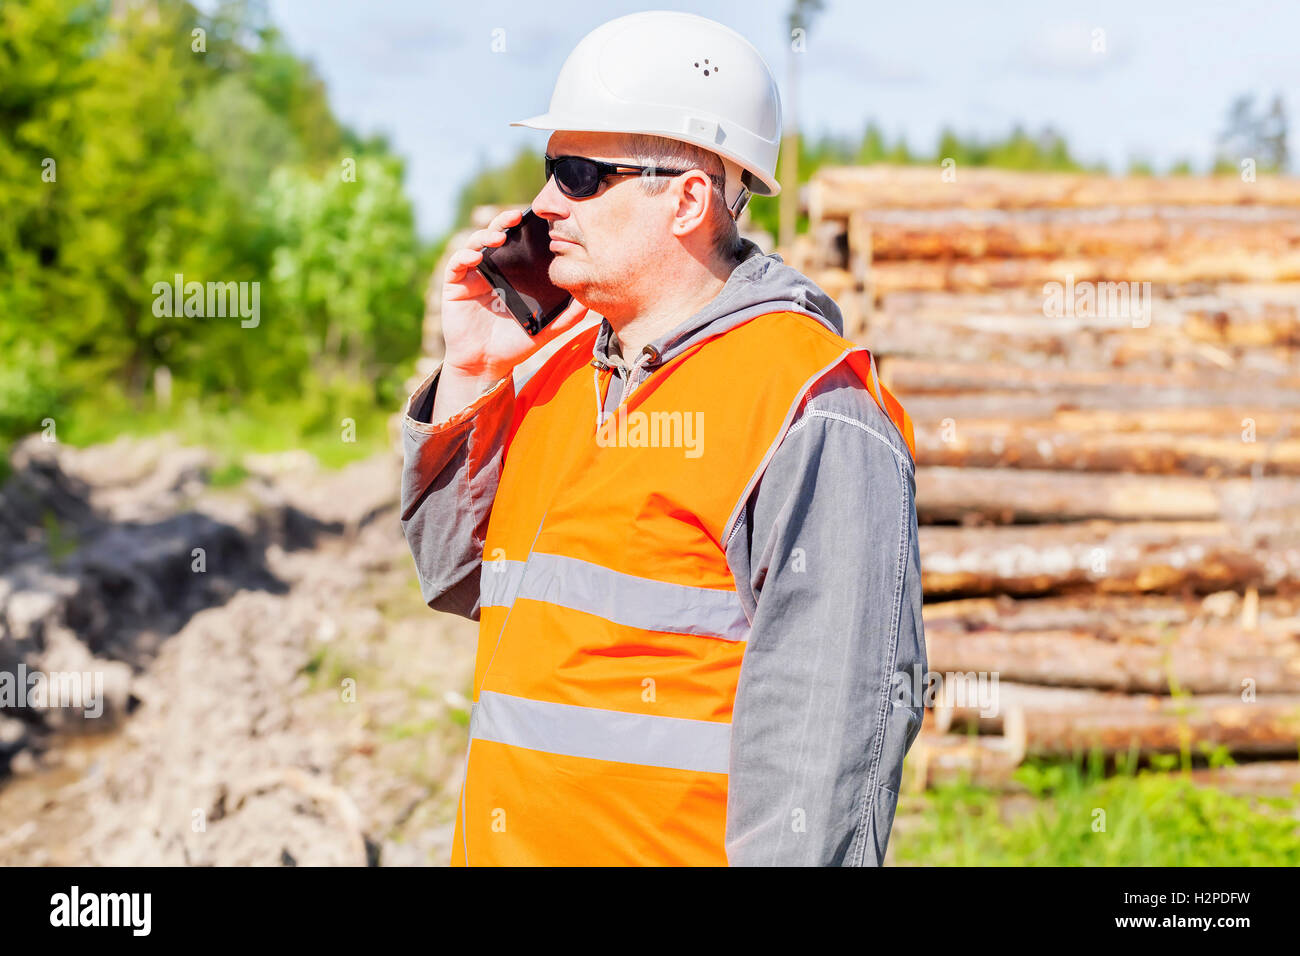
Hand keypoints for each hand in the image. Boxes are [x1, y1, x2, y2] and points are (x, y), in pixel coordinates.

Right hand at [433, 208, 589, 423]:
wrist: (487, 365)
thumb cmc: (515, 345)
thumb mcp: (545, 329)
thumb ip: (566, 317)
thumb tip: (589, 303)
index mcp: (512, 275)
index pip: (518, 245)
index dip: (524, 230)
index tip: (539, 221)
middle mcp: (492, 270)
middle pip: (496, 236)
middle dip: (504, 222)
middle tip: (516, 216)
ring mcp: (472, 276)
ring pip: (475, 244)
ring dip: (485, 235)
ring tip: (498, 236)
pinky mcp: (455, 285)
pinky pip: (456, 263)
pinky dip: (464, 255)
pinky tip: (475, 256)